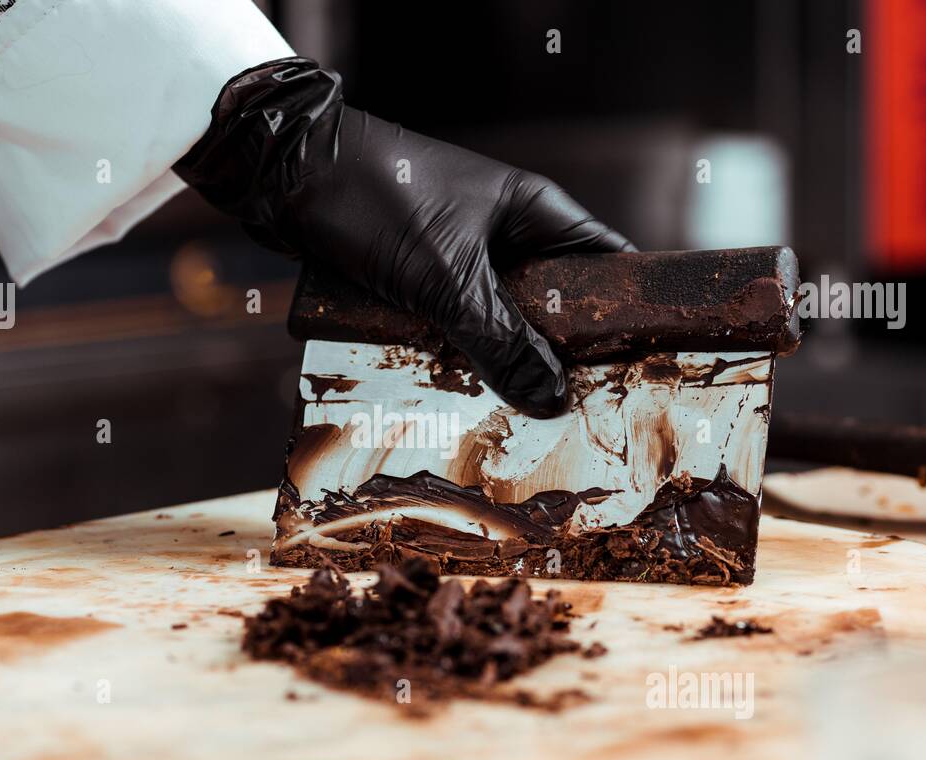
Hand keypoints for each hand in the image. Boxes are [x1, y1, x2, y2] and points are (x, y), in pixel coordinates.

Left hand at [176, 57, 633, 417]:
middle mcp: (502, 231)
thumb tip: (551, 400)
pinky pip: (449, 324)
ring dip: (498, 363)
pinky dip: (451, 356)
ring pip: (494, 320)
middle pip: (548, 302)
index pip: (604, 261)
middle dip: (555, 355)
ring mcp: (458, 253)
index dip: (624, 311)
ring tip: (515, 420)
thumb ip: (499, 340)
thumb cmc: (377, 202)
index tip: (639, 366)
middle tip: (573, 415)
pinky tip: (454, 399)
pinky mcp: (416, 275)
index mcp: (532, 211)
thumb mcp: (446, 278)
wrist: (286, 172)